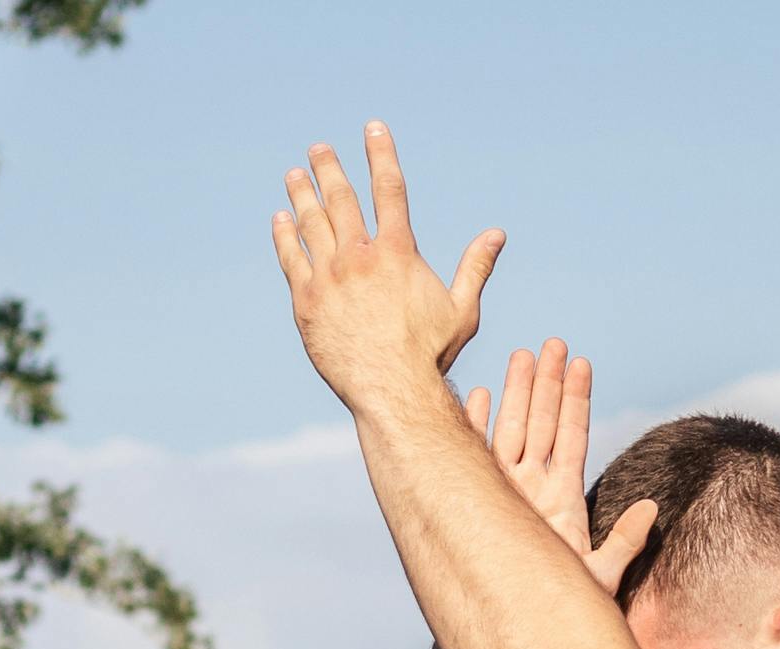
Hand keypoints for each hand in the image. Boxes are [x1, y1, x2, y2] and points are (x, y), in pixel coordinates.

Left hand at [274, 123, 502, 409]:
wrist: (391, 390)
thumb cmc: (430, 355)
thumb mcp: (461, 310)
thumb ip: (475, 267)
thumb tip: (498, 234)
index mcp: (398, 253)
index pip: (389, 188)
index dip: (381, 153)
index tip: (373, 128)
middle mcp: (360, 257)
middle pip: (341, 198)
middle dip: (329, 168)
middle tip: (318, 148)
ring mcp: (329, 277)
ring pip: (311, 223)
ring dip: (302, 195)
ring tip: (294, 176)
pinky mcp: (306, 301)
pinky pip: (291, 258)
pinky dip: (285, 235)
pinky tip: (281, 219)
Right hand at [461, 338, 659, 596]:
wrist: (515, 633)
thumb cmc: (557, 611)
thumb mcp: (598, 576)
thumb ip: (624, 542)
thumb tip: (653, 509)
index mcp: (564, 500)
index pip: (572, 437)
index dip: (577, 400)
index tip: (583, 364)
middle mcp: (534, 490)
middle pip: (543, 424)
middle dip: (548, 383)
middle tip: (555, 342)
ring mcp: (505, 494)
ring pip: (512, 432)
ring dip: (517, 394)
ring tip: (523, 354)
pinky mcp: (479, 504)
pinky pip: (475, 458)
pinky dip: (474, 427)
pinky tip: (476, 394)